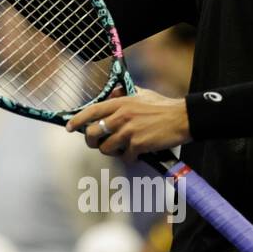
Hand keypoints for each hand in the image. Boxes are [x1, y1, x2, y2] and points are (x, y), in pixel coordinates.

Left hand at [66, 87, 190, 162]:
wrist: (183, 118)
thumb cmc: (163, 106)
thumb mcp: (141, 93)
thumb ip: (125, 94)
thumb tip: (113, 93)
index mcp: (120, 103)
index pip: (91, 111)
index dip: (77, 120)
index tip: (69, 127)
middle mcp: (121, 116)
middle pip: (92, 133)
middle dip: (91, 142)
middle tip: (98, 144)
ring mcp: (129, 131)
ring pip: (106, 148)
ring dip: (112, 151)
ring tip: (122, 148)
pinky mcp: (138, 145)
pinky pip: (126, 157)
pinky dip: (130, 158)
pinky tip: (137, 154)